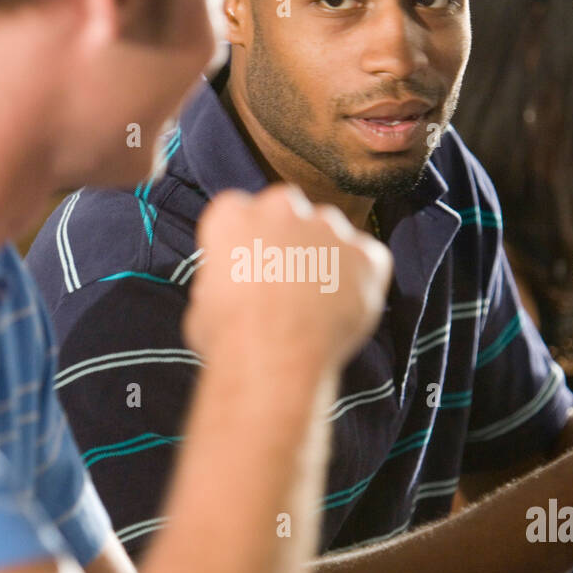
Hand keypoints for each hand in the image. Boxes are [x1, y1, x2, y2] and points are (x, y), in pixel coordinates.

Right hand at [183, 185, 391, 372]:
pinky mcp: (365, 253)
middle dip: (289, 238)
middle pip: (289, 211)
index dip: (249, 242)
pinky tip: (341, 308)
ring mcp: (328, 228)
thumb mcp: (204, 301)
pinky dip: (361, 279)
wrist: (273, 364)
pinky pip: (368, 259)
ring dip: (326, 256)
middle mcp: (281, 208)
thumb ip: (225, 275)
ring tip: (315, 303)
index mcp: (233, 215)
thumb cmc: (232, 340)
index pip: (243, 212)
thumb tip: (234, 282)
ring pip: (330, 233)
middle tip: (287, 282)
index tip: (252, 266)